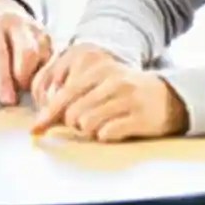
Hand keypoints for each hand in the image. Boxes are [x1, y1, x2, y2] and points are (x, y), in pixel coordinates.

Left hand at [0, 0, 51, 105]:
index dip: (3, 77)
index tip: (7, 100)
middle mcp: (16, 25)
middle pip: (28, 52)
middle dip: (25, 77)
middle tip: (18, 99)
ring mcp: (34, 29)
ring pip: (46, 55)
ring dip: (40, 78)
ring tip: (32, 98)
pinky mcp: (48, 37)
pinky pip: (56, 57)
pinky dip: (52, 74)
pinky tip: (43, 90)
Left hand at [29, 44, 188, 141]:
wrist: (167, 97)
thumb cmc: (124, 93)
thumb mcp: (98, 85)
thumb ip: (69, 97)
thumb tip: (39, 121)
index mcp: (97, 68)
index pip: (62, 94)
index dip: (47, 116)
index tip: (36, 130)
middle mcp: (111, 80)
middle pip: (71, 113)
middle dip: (72, 124)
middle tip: (84, 123)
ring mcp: (126, 97)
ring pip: (86, 124)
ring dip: (89, 131)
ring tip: (101, 124)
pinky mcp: (139, 116)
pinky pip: (107, 134)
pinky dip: (106, 136)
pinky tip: (115, 129)